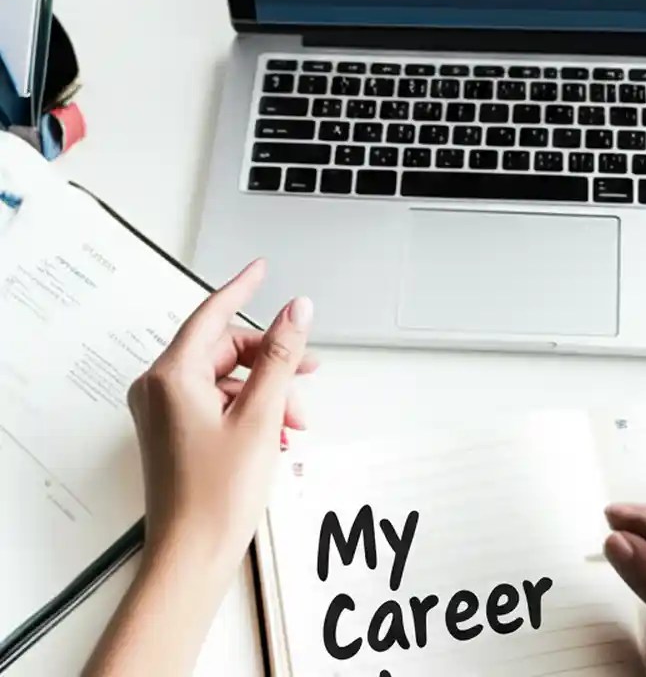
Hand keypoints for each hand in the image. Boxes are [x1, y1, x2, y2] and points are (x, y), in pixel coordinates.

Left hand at [128, 259, 316, 568]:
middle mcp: (159, 388)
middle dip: (271, 363)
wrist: (193, 552)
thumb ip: (282, 357)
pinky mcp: (172, 432)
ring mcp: (163, 412)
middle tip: (308, 373)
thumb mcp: (262, 416)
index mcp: (173, 376)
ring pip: (226, 379)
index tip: (261, 270)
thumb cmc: (217, 495)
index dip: (242, 288)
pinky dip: (250, 411)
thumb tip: (296, 312)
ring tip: (294, 425)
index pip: (213, 314)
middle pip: (224, 350)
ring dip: (267, 394)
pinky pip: (216, 403)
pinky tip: (275, 437)